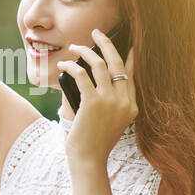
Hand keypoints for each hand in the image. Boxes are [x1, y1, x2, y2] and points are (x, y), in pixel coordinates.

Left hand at [57, 28, 137, 165]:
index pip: (131, 75)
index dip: (130, 57)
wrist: (89, 161)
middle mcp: (124, 101)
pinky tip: (64, 64)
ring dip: (86, 52)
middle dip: (106, 44)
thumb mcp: (111, 122)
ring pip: (100, 64)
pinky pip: (82, 75)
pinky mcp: (93, 102)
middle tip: (97, 33)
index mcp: (131, 106)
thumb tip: (93, 77)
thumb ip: (111, 103)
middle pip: (118, 63)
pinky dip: (71, 66)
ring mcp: (110, 101)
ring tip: (74, 47)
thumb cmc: (94, 142)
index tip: (129, 45)